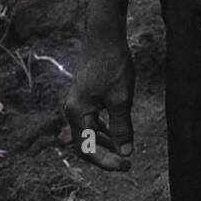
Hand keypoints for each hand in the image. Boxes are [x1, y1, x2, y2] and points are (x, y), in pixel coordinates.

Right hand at [64, 31, 134, 171]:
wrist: (105, 35)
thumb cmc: (112, 64)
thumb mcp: (121, 98)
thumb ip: (122, 127)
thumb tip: (125, 153)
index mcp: (77, 113)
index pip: (87, 149)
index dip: (105, 162)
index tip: (126, 166)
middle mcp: (73, 109)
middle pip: (86, 142)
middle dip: (106, 154)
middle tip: (128, 162)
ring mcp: (78, 102)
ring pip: (90, 131)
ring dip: (106, 143)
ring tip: (124, 150)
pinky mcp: (86, 95)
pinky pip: (93, 119)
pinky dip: (105, 128)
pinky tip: (118, 131)